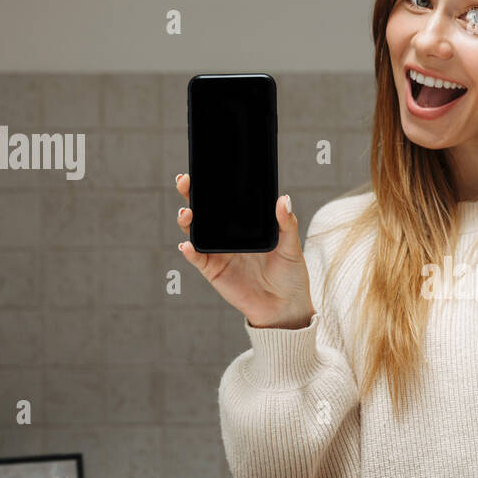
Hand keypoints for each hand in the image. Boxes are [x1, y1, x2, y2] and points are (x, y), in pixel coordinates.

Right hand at [174, 174, 314, 328]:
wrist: (285, 307)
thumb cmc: (290, 275)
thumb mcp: (291, 246)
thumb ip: (286, 224)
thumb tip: (284, 199)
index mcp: (245, 226)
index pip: (225, 202)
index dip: (212, 186)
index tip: (203, 170)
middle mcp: (228, 237)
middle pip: (204, 212)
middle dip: (191, 195)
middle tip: (185, 182)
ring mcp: (218, 252)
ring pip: (195, 232)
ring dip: (187, 221)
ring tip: (187, 213)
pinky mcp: (213, 271)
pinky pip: (197, 258)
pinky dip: (190, 251)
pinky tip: (187, 244)